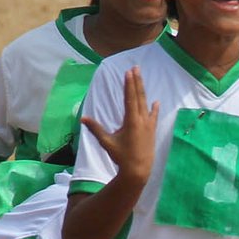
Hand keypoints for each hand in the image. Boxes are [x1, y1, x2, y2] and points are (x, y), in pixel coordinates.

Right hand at [82, 67, 157, 183]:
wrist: (138, 170)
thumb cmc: (121, 156)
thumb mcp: (107, 142)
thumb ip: (95, 129)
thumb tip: (82, 118)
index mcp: (131, 121)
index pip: (129, 98)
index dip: (129, 84)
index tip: (128, 72)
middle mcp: (142, 120)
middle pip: (139, 97)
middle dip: (136, 81)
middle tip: (135, 68)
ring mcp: (148, 125)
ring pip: (146, 104)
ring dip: (143, 90)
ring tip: (142, 78)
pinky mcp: (152, 131)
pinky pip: (153, 116)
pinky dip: (154, 109)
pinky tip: (156, 102)